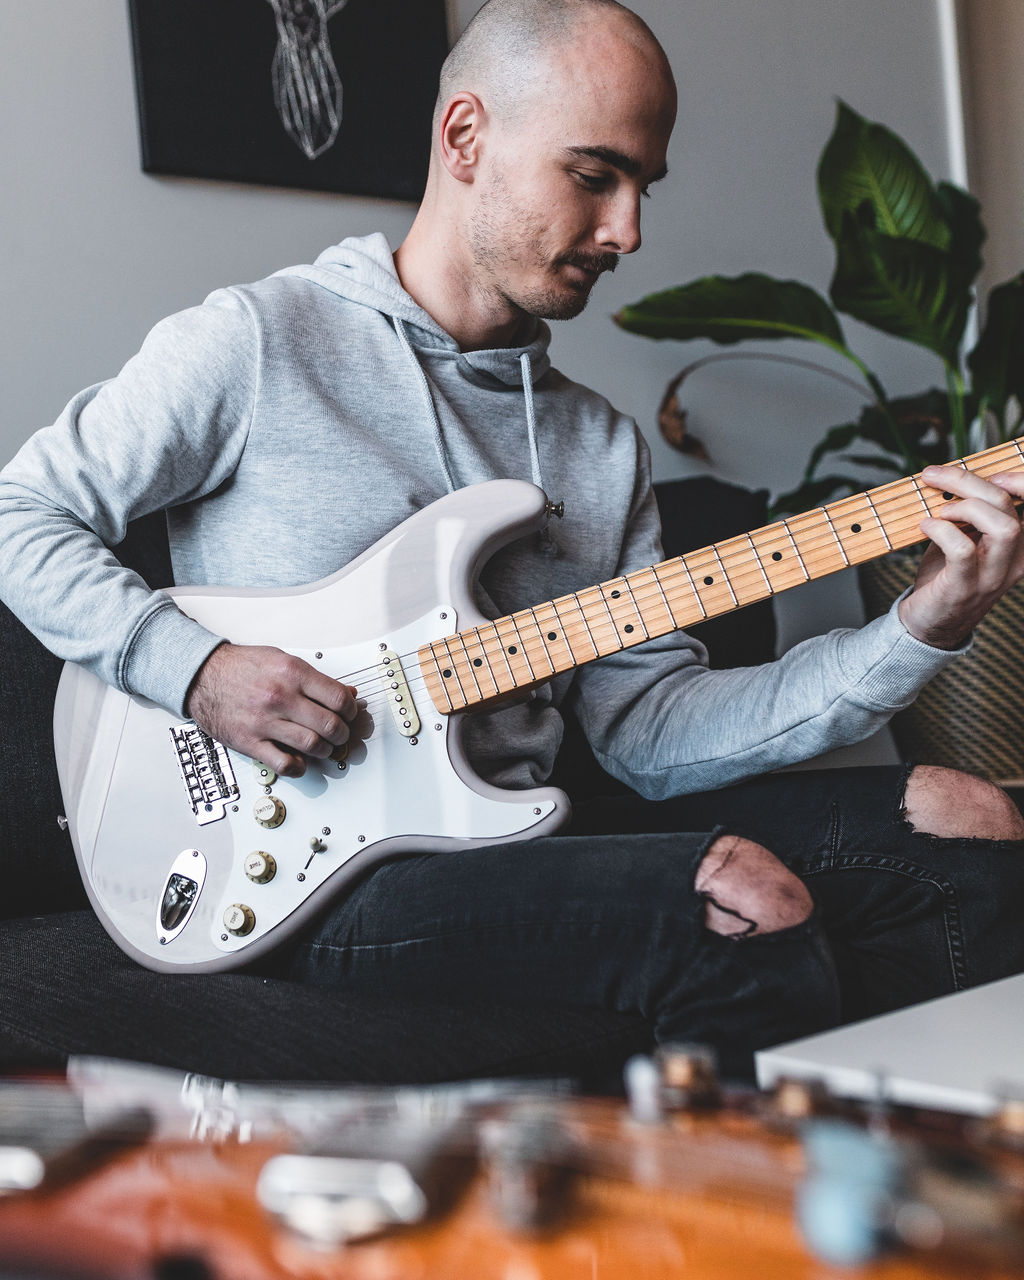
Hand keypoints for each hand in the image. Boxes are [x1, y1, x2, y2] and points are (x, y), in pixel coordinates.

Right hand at [185, 642, 357, 776]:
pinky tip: (300, 760)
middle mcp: (280, 697)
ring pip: (313, 746)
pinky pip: (284, 763)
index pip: (339, 698)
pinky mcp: (250, 742)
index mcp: (292, 673)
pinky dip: (299, 767)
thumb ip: (315, 678)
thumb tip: (347, 693)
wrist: (202, 675)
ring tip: (322, 746)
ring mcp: (265, 721)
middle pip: (330, 725)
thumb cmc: (242, 667)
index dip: (351, 710)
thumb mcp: (282, 660)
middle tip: (339, 733)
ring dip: (324, 750)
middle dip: (342, 733)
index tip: (349, 714)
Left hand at [898, 465, 1023, 648]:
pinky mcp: (964, 588)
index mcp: (1018, 548)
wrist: (928, 625)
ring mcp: (991, 577)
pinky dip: (942, 530)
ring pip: (1002, 528)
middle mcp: (1012, 562)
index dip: (1022, 484)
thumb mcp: (966, 541)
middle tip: (937, 476)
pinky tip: (926, 527)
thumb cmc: (945, 577)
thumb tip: (954, 478)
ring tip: (941, 512)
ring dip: (967, 508)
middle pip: (1009, 508)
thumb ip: (969, 516)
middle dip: (971, 482)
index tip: (993, 474)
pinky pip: (963, 550)